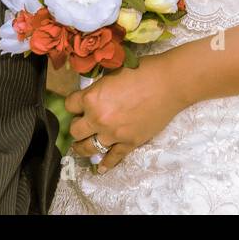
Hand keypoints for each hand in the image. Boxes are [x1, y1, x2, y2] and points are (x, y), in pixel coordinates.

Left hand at [64, 51, 189, 173]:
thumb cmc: (143, 71)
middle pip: (75, 131)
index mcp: (92, 98)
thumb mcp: (112, 74)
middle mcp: (98, 119)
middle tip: (82, 124)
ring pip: (88, 148)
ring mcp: (114, 134)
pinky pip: (113, 158)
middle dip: (77, 126)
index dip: (73, 105)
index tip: (77, 106)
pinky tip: (100, 168)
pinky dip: (105, 164)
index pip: (69, 105)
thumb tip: (93, 95)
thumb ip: (99, 88)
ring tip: (81, 147)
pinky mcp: (129, 143)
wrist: (169, 83)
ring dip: (83, 147)